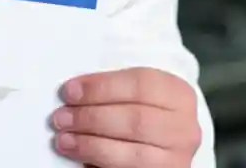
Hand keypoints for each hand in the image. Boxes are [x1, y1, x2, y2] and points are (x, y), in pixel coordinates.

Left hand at [51, 68, 200, 167]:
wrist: (157, 140)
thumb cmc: (138, 109)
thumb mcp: (133, 92)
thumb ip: (111, 88)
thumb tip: (73, 93)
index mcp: (179, 95)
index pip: (141, 85)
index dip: (101, 88)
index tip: (69, 91)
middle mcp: (184, 129)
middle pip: (136, 120)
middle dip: (92, 118)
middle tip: (61, 117)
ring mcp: (177, 158)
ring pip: (133, 154)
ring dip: (91, 145)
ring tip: (64, 140)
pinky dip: (99, 164)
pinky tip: (79, 158)